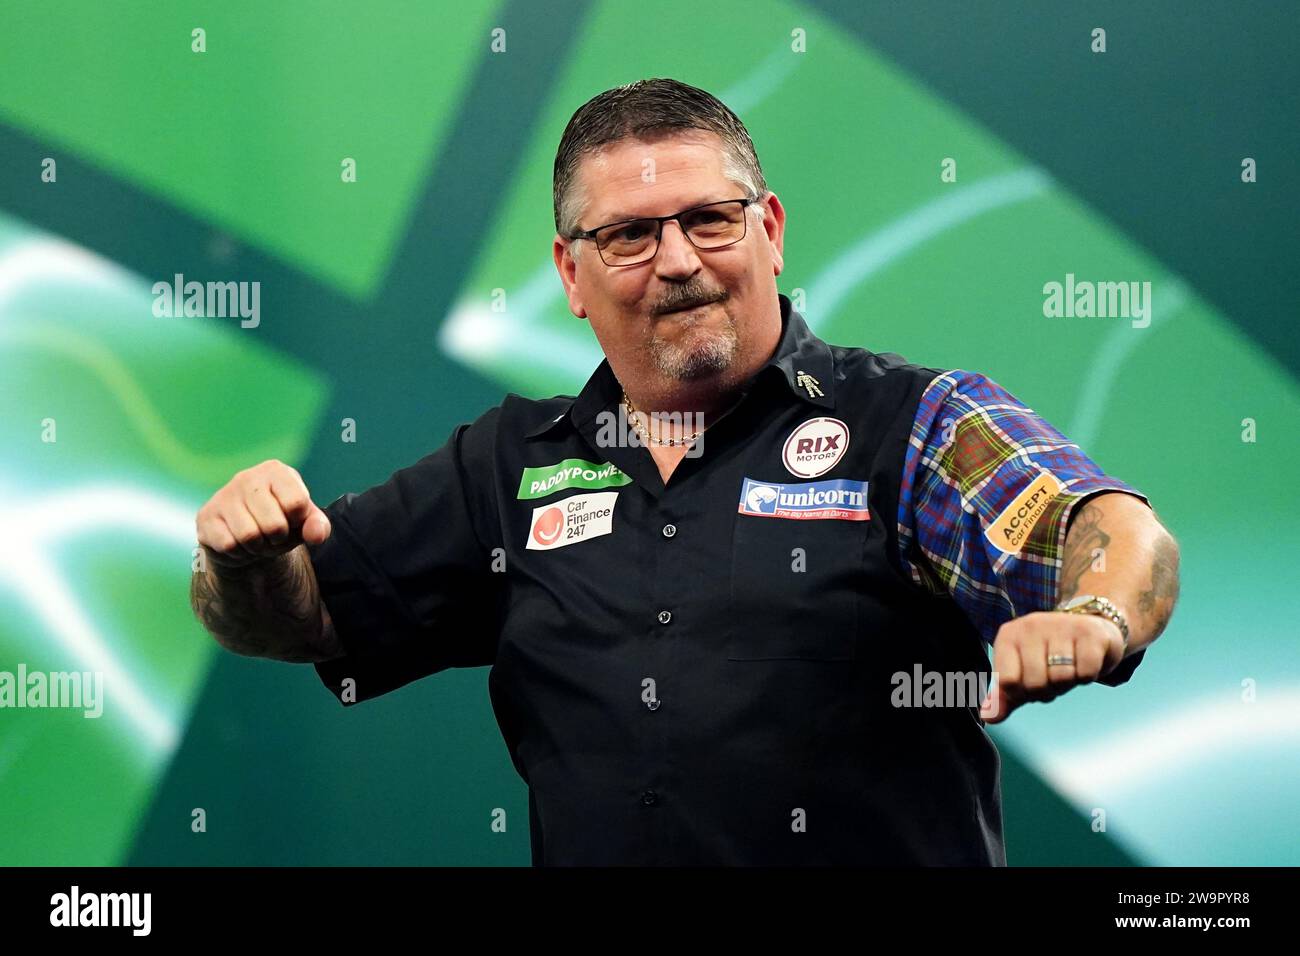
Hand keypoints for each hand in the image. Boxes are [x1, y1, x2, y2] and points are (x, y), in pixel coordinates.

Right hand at [195, 459, 330, 569]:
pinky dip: (239, 552)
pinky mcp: (206, 516)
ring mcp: (223, 495)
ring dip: (258, 548)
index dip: (298, 522)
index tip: (292, 520)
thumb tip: (317, 535)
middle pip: (274, 525)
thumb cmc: (280, 523)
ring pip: (249, 536)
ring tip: (257, 540)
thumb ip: (318, 525)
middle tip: (273, 535)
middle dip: (278, 539)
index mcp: (276, 471)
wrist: (245, 538)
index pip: (297, 502)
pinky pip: (228, 544)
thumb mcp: (304, 523)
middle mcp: (247, 477)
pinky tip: (238, 542)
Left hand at [979, 611, 1125, 723]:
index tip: (1029, 683)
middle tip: (1053, 676)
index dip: (1022, 693)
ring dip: (1068, 683)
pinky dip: (1088, 676)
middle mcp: (1031, 626)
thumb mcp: (1022, 674)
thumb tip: (989, 717)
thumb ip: (1004, 697)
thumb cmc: (1049, 655)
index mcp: (1008, 636)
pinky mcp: (1089, 632)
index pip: (1007, 681)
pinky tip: (1084, 662)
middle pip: (1035, 683)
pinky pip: (1086, 672)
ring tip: (1069, 668)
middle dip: (1048, 690)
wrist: (1088, 631)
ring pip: (1061, 678)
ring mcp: (1060, 625)